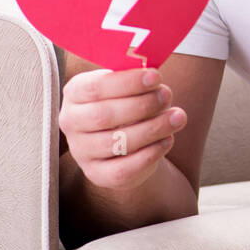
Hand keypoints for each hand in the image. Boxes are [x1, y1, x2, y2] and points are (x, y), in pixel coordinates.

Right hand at [59, 67, 186, 191]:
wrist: (125, 139)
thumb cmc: (127, 103)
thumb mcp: (128, 86)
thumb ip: (137, 80)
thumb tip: (154, 78)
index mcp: (75, 93)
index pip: (95, 87)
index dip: (127, 82)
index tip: (155, 76)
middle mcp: (71, 122)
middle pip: (103, 116)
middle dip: (141, 105)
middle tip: (167, 95)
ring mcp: (81, 151)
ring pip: (115, 143)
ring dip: (152, 129)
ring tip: (177, 117)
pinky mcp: (96, 174)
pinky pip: (123, 169)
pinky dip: (149, 155)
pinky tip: (167, 140)